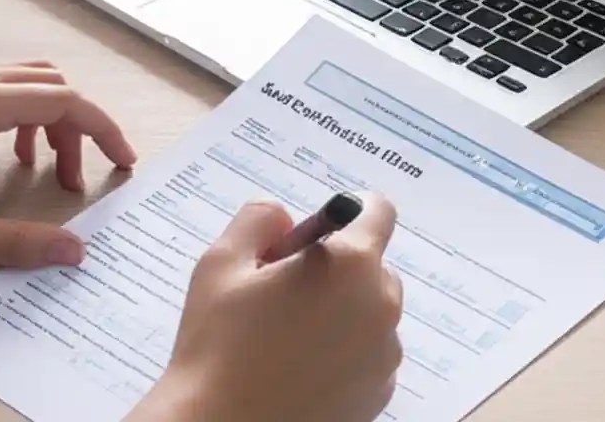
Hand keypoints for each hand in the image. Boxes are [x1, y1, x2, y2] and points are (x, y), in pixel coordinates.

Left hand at [0, 62, 136, 266]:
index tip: (123, 163)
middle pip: (53, 87)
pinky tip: (16, 159)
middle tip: (85, 178)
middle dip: (80, 129)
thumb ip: (18, 242)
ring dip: (53, 123)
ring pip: (30, 85)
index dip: (103, 131)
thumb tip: (75, 252)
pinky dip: (27, 119)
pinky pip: (5, 93)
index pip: (66, 101)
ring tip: (54, 173)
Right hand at [132, 194, 403, 421]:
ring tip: (288, 335)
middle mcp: (381, 305)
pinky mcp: (381, 393)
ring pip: (370, 311)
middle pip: (372, 265)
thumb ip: (258, 220)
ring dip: (342, 310)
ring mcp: (385, 354)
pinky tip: (301, 367)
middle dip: (336, 268)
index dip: (348, 212)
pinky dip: (345, 351)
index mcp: (351, 265)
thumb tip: (283, 218)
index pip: (378, 211)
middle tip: (284, 290)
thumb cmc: (219, 345)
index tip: (318, 231)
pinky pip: (369, 354)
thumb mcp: (222, 264)